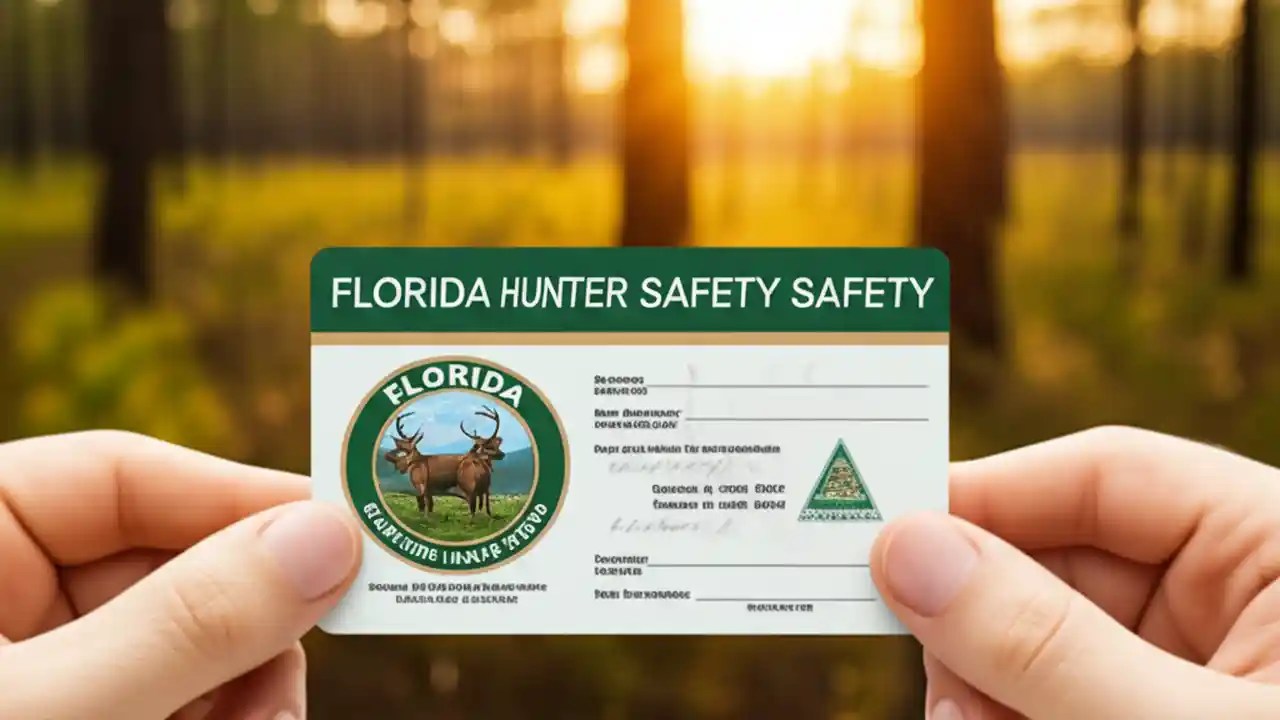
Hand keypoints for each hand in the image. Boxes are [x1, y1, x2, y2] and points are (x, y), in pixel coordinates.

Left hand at [0, 431, 360, 718]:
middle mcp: (0, 600)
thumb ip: (186, 621)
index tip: (340, 533)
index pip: (117, 474)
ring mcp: (35, 672)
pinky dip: (221, 717)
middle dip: (250, 625)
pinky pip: (172, 701)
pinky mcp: (69, 716)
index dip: (238, 497)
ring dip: (247, 687)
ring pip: (186, 644)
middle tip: (297, 673)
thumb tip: (328, 534)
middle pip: (171, 568)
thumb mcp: (51, 706)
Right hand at [871, 427, 1279, 718]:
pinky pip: (1060, 691)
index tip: (888, 533)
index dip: (988, 493)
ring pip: (1042, 634)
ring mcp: (1202, 665)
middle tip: (937, 680)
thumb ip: (1045, 642)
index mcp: (1275, 545)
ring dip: (981, 679)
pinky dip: (1007, 711)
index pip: (1107, 472)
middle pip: (1058, 559)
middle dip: (977, 619)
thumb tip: (907, 549)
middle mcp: (1238, 594)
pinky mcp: (1165, 711)